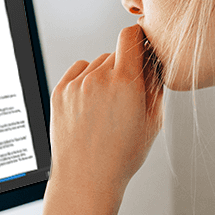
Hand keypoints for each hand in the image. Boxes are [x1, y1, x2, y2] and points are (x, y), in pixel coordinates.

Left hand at [49, 24, 164, 197]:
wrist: (86, 177)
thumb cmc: (122, 155)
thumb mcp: (152, 121)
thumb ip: (155, 85)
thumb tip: (154, 61)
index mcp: (125, 82)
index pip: (130, 37)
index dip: (138, 38)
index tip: (142, 45)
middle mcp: (98, 78)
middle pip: (115, 54)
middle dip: (124, 68)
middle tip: (127, 95)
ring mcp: (75, 85)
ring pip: (96, 64)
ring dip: (104, 76)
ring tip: (107, 107)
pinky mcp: (59, 92)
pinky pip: (77, 71)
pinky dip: (85, 80)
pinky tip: (92, 103)